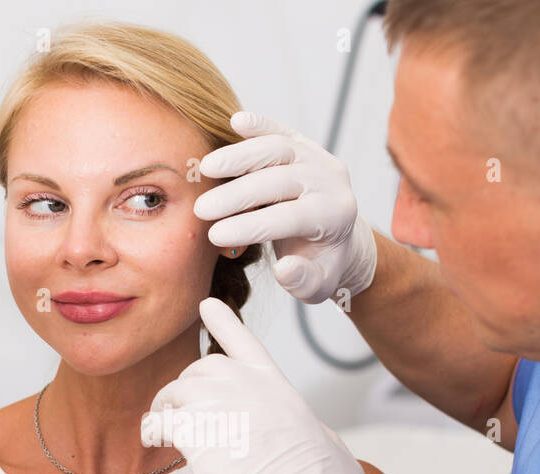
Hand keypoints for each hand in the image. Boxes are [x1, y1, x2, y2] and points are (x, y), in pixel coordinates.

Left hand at [141, 297, 386, 473]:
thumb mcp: (332, 450)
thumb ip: (308, 432)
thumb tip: (313, 437)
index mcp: (282, 392)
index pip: (246, 346)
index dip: (224, 324)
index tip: (206, 305)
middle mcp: (251, 389)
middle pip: (204, 367)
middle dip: (189, 388)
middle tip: (183, 417)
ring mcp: (224, 408)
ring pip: (177, 390)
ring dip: (168, 410)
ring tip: (166, 433)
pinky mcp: (199, 435)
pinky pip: (161, 421)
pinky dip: (154, 430)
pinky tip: (158, 443)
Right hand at [194, 111, 377, 305]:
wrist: (337, 237)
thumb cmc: (319, 264)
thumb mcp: (317, 285)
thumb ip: (302, 280)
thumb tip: (284, 268)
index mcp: (335, 216)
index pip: (289, 218)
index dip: (250, 227)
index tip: (215, 236)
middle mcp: (331, 181)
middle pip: (280, 181)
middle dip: (237, 195)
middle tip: (202, 209)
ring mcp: (318, 158)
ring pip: (278, 150)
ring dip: (240, 156)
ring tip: (206, 168)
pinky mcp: (304, 145)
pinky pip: (281, 131)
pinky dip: (259, 125)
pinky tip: (236, 122)